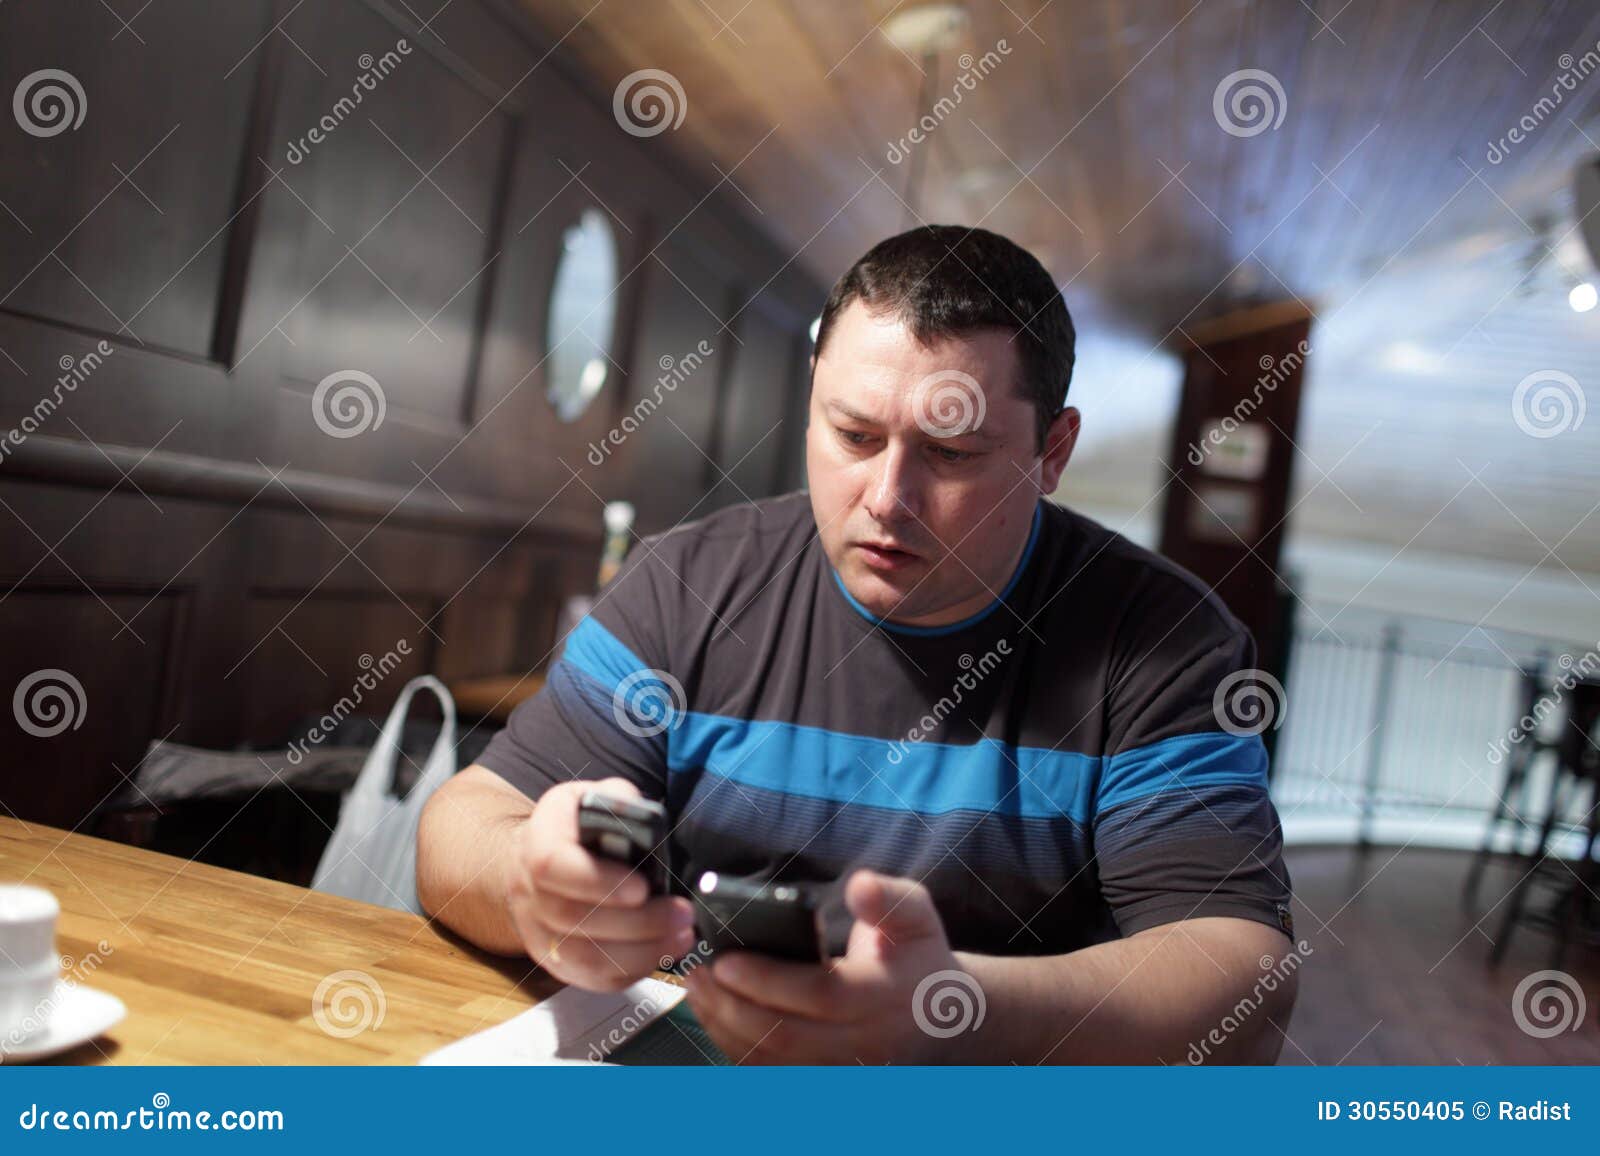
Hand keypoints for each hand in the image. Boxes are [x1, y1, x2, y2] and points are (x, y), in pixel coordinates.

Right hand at [503, 777, 696, 991]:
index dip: (597, 881)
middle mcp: (528, 892)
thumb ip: (618, 800)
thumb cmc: (577, 829)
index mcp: (537, 843)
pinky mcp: (556, 963)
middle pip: (573, 919)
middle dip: (637, 921)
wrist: (535, 863)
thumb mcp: (592, 798)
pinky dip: (632, 971)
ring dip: (640, 952)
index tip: (643, 888)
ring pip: (583, 958)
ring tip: (682, 936)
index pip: (552, 866)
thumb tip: (641, 815)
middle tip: (682, 914)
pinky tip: (663, 952)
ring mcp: (538, 933)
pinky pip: (591, 979)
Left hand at [683, 869, 967, 1063]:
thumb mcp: (917, 915)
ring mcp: (842, 1070)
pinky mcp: (823, 1079)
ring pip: (773, 1061)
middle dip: (733, 1006)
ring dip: (725, 1027)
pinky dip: (735, 1047)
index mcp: (885, 997)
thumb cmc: (917, 956)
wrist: (938, 1021)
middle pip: (788, 1036)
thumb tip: (858, 885)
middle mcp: (864, 1043)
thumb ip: (888, 898)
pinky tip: (713, 1016)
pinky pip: (771, 1074)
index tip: (727, 959)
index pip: (822, 996)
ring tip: (695, 989)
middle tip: (697, 972)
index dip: (770, 981)